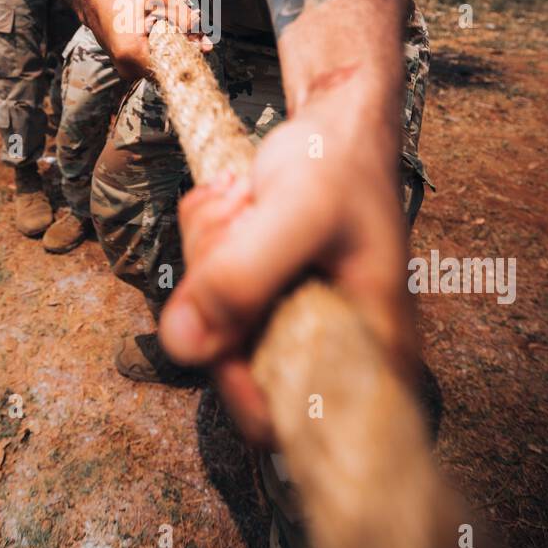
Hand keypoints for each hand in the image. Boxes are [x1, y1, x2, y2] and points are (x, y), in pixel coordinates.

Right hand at [92, 0, 212, 81]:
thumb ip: (182, 14)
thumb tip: (201, 30)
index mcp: (132, 52)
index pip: (172, 65)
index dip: (192, 54)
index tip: (207, 45)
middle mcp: (127, 68)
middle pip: (168, 68)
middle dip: (188, 53)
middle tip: (205, 40)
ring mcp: (126, 70)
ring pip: (161, 68)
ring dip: (177, 54)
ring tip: (190, 37)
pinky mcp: (127, 68)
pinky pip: (152, 65)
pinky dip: (164, 53)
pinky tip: (173, 39)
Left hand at [158, 104, 415, 446]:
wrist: (337, 121)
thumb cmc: (339, 165)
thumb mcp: (295, 214)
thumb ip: (242, 277)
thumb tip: (180, 344)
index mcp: (368, 352)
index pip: (293, 427)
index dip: (242, 383)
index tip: (222, 306)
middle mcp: (327, 349)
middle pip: (235, 365)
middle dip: (220, 283)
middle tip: (242, 216)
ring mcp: (287, 321)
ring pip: (210, 320)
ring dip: (210, 248)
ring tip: (244, 200)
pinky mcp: (259, 295)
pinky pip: (204, 287)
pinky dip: (208, 237)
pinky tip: (235, 201)